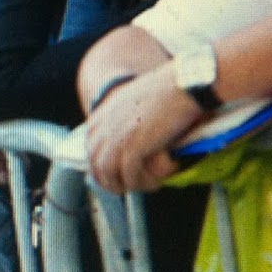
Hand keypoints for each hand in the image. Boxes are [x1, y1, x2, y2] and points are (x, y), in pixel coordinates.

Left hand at [84, 65, 202, 192]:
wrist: (181, 85)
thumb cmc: (165, 93)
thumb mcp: (132, 103)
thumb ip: (122, 120)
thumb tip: (126, 143)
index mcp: (100, 116)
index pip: (90, 151)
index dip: (102, 167)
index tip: (118, 176)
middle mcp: (102, 128)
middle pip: (96, 166)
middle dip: (113, 181)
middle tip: (135, 186)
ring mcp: (115, 138)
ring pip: (111, 176)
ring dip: (130, 185)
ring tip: (149, 184)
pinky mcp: (132, 147)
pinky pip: (130, 177)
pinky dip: (144, 183)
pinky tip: (158, 181)